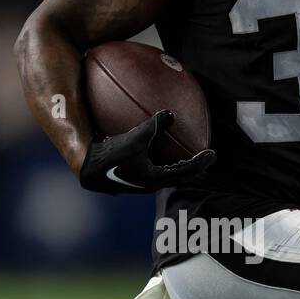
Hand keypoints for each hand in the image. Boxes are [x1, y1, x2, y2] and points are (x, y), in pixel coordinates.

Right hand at [79, 109, 215, 194]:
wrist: (86, 167)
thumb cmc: (110, 155)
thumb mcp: (134, 138)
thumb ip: (153, 127)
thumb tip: (170, 114)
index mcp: (155, 179)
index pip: (185, 172)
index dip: (200, 162)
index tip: (212, 154)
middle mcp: (150, 185)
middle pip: (177, 177)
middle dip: (192, 168)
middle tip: (205, 159)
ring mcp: (140, 183)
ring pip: (165, 175)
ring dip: (177, 167)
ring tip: (186, 157)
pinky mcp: (132, 178)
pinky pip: (154, 169)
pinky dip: (162, 161)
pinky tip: (158, 150)